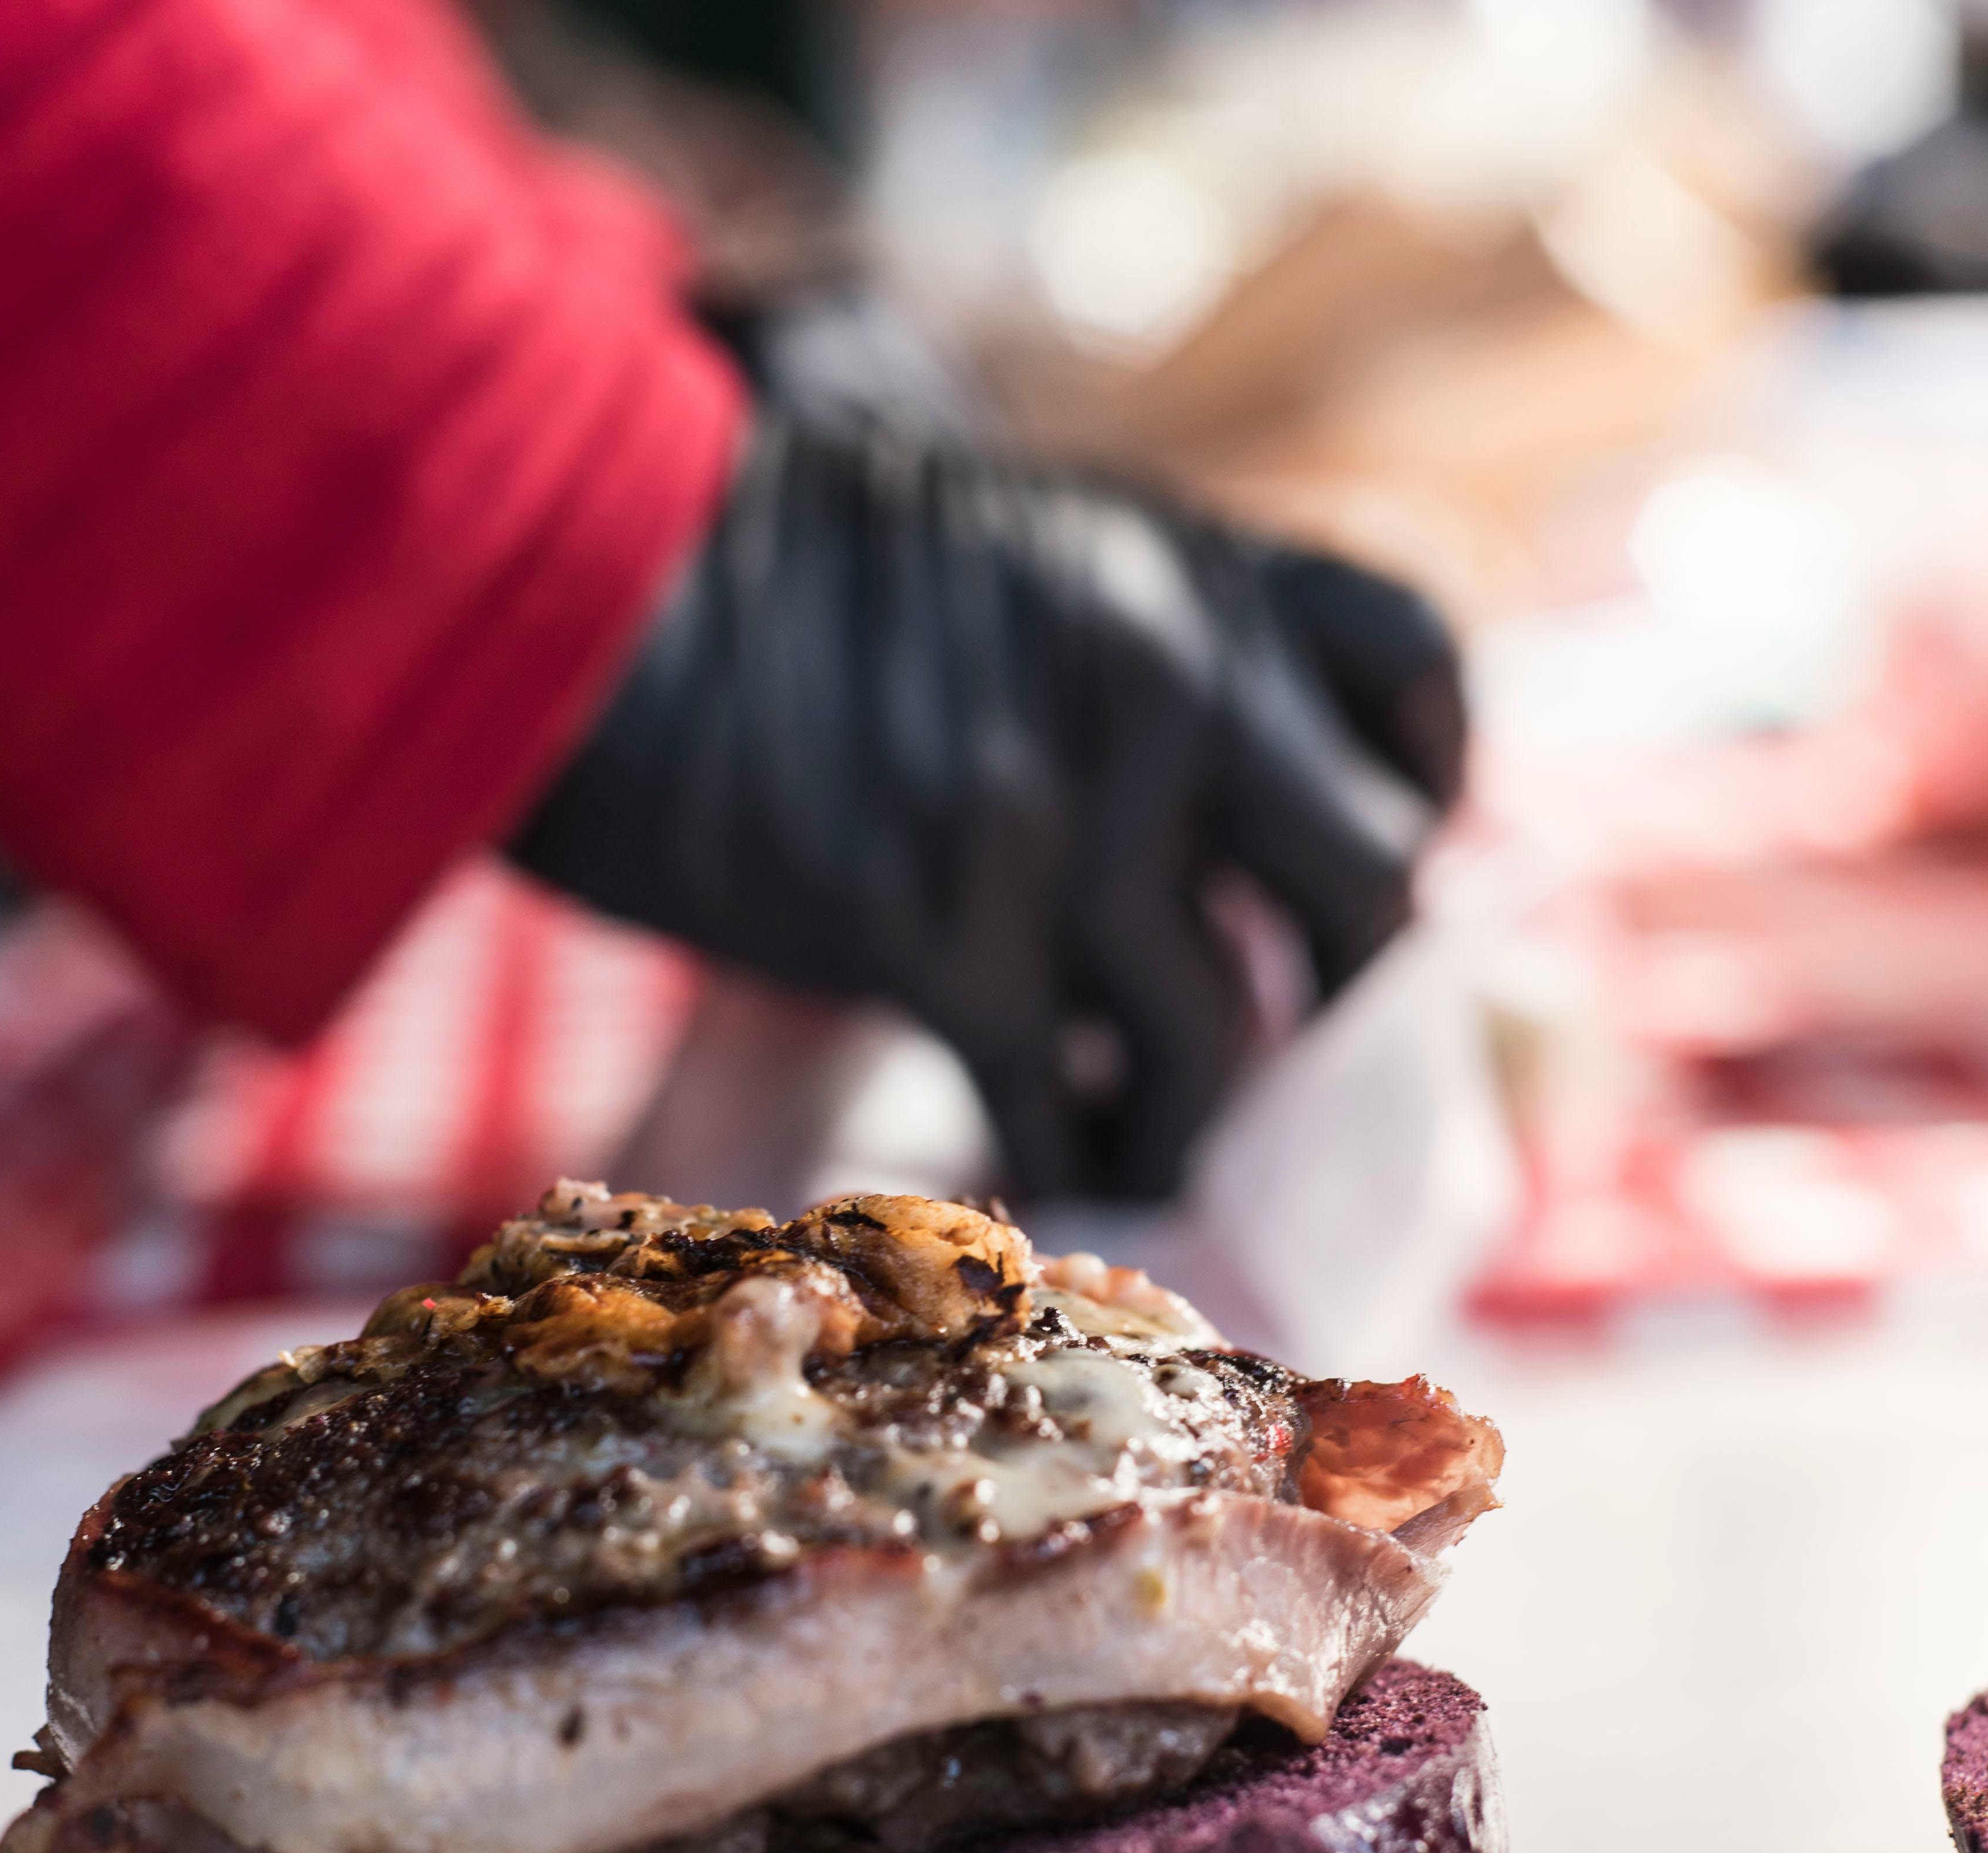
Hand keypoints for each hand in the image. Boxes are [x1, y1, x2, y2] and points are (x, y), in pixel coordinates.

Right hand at [507, 417, 1464, 1200]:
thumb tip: (1193, 817)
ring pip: (1220, 1040)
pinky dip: (1057, 1160)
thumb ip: (1125, 653)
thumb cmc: (754, 570)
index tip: (1364, 858)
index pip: (1417, 677)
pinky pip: (1062, 1106)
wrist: (568, 570)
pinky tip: (1027, 1170)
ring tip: (1126, 1143)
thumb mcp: (1003, 547)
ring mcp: (1069, 813)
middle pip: (1372, 888)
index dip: (1418, 787)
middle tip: (1267, 1053)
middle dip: (1332, 1000)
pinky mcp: (945, 929)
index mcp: (1191, 570)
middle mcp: (1173, 681)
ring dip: (1181, 1120)